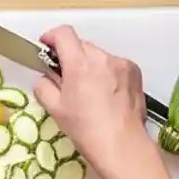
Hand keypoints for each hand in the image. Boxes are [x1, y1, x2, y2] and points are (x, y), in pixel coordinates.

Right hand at [34, 25, 150, 178]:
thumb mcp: (55, 109)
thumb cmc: (85, 128)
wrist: (122, 144)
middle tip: (66, 77)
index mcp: (79, 64)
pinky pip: (114, 65)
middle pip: (81, 45)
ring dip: (89, 65)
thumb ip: (44, 86)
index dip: (51, 37)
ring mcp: (121, 64)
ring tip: (88, 89)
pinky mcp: (135, 72)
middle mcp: (102, 58)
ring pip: (98, 55)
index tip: (46, 47)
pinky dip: (106, 73)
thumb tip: (46, 77)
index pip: (63, 34)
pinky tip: (106, 94)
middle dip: (70, 56)